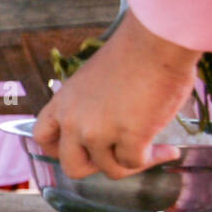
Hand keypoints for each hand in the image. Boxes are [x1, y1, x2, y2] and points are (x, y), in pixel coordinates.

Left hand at [33, 11, 201, 178]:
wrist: (155, 41)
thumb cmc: (133, 53)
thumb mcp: (93, 81)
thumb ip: (89, 107)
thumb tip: (107, 130)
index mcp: (64, 102)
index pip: (42, 137)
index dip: (59, 149)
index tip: (81, 149)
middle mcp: (74, 120)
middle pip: (71, 166)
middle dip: (96, 166)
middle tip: (117, 155)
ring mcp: (99, 132)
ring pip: (109, 170)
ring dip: (133, 163)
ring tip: (154, 149)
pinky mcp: (129, 138)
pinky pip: (136, 164)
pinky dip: (155, 159)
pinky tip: (170, 150)